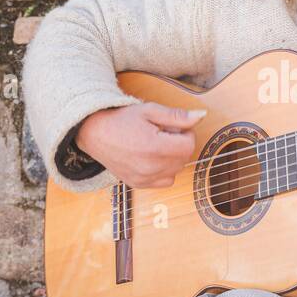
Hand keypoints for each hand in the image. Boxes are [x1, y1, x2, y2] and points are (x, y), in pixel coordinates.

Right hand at [76, 101, 205, 187]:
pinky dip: (164, 170)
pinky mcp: (139, 185)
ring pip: (176, 170)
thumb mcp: (150, 111)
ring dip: (173, 157)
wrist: (94, 133)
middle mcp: (150, 167)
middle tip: (163, 133)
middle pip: (184, 158)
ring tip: (156, 144)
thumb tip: (201, 116)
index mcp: (154, 147)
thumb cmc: (121, 119)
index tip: (174, 126)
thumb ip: (177, 116)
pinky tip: (152, 157)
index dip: (186, 133)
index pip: (189, 145)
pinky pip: (165, 181)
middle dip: (180, 144)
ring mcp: (144, 178)